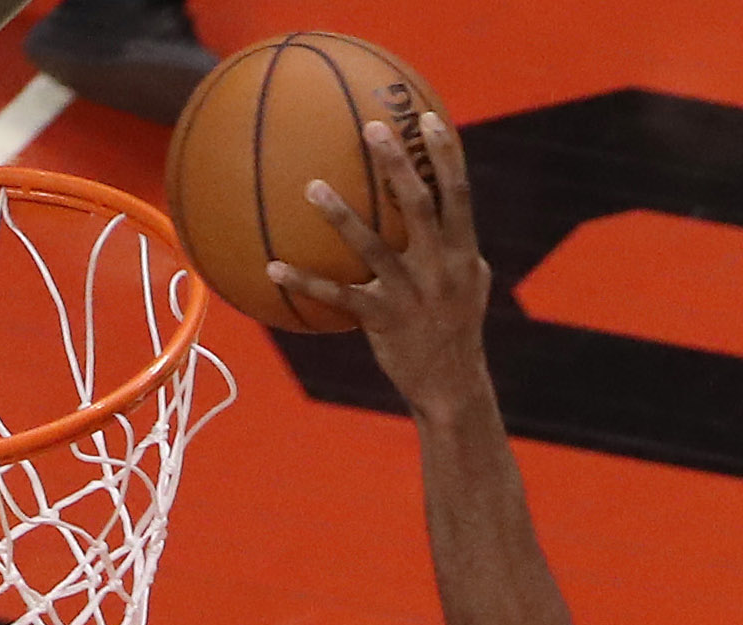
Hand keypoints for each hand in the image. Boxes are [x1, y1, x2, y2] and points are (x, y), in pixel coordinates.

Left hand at [271, 113, 493, 417]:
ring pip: (374, 248)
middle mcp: (441, 269)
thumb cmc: (456, 329)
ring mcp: (412, 295)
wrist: (453, 389)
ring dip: (342, 216)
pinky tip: (273, 267)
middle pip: (420, 207)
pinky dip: (305, 283)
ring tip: (312, 186)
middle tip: (372, 128)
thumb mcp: (469, 284)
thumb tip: (441, 200)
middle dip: (398, 165)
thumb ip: (456, 244)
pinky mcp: (384, 321)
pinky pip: (338, 297)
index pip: (458, 195)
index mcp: (463, 253)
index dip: (444, 155)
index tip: (426, 116)